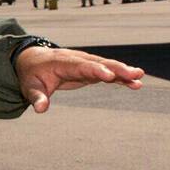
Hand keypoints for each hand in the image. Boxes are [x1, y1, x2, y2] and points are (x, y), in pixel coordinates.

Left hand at [14, 46, 143, 112]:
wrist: (33, 61)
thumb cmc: (32, 75)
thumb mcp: (29, 88)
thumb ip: (36, 98)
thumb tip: (40, 109)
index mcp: (62, 63)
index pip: (81, 66)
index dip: (95, 70)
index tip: (109, 75)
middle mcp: (77, 60)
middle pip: (99, 63)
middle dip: (116, 68)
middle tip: (134, 73)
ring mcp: (85, 63)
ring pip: (106, 66)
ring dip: (123, 71)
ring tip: (139, 77)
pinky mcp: (90, 69)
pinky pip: (107, 72)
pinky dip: (120, 77)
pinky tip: (136, 83)